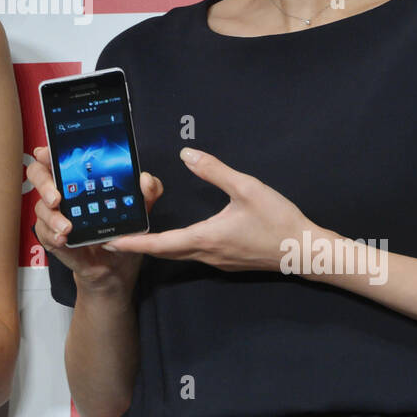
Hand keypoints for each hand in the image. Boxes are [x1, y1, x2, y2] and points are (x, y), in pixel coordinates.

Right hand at [26, 145, 160, 293]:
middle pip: (38, 176)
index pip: (56, 157)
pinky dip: (53, 234)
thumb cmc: (119, 227)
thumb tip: (146, 179)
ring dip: (53, 217)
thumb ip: (148, 191)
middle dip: (44, 184)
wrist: (114, 261)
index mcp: (77, 177)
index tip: (46, 153)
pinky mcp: (51, 234)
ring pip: (41, 207)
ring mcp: (53, 213)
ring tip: (67, 227)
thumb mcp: (138, 208)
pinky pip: (44, 231)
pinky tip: (63, 238)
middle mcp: (61, 191)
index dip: (47, 152)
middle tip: (56, 197)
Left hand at [104, 147, 312, 271]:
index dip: (133, 243)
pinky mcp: (228, 262)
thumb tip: (187, 154)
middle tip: (116, 236)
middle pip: (165, 252)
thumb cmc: (278, 221)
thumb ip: (215, 171)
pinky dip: (177, 247)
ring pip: (180, 255)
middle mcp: (207, 254)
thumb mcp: (247, 188)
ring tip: (139, 235)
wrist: (306, 251)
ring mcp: (218, 261)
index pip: (160, 244)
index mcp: (206, 238)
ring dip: (158, 247)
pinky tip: (178, 237)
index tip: (110, 241)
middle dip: (139, 245)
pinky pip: (195, 255)